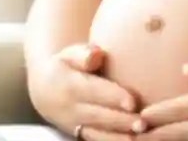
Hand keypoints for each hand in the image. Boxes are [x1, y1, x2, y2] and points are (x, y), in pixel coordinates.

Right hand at [28, 42, 143, 140]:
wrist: (44, 92)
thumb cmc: (65, 67)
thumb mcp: (68, 55)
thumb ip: (82, 54)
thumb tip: (95, 54)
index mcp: (70, 85)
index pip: (94, 91)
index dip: (114, 96)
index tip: (132, 102)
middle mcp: (71, 109)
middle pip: (99, 116)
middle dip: (121, 121)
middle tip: (143, 123)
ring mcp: (75, 126)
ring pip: (98, 134)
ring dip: (119, 137)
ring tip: (140, 136)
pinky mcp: (80, 136)